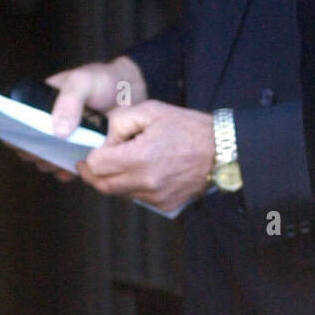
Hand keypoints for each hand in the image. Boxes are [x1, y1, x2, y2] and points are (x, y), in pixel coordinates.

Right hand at [5, 56, 147, 180]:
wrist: (130, 93)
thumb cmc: (101, 80)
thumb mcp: (83, 82)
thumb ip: (69, 101)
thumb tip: (57, 132)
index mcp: (38, 104)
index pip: (16, 121)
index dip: (13, 132)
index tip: (18, 140)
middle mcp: (47, 125)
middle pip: (29, 144)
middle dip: (32, 151)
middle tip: (42, 153)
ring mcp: (63, 141)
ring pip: (47, 159)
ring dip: (49, 164)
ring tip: (57, 161)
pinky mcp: (80, 153)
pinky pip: (68, 168)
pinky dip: (68, 171)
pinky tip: (71, 171)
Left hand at [77, 101, 215, 212]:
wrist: (222, 151)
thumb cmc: (189, 127)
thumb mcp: (151, 110)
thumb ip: (119, 121)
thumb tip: (104, 139)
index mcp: (141, 157)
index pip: (97, 165)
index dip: (91, 155)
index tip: (95, 148)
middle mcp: (146, 182)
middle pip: (102, 184)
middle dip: (93, 172)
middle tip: (92, 161)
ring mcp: (155, 197)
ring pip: (118, 193)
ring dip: (113, 179)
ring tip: (121, 162)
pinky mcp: (164, 204)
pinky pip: (137, 198)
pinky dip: (132, 186)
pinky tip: (143, 171)